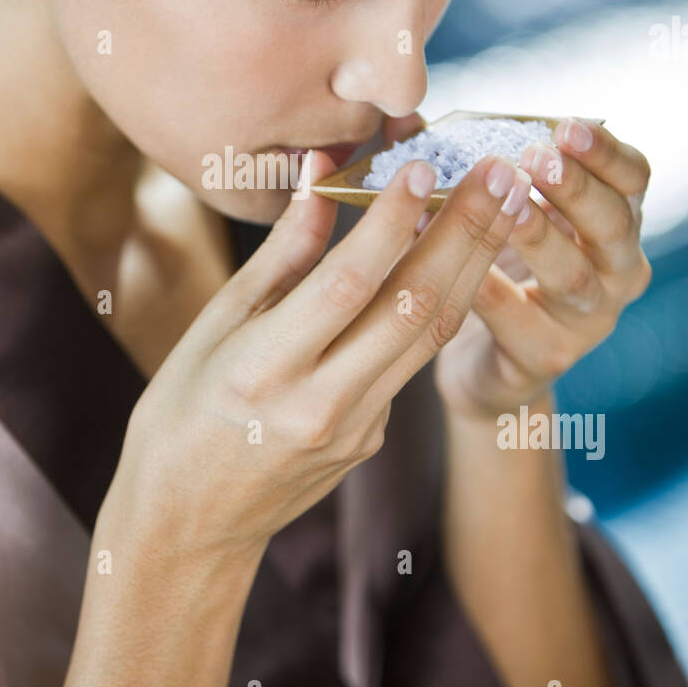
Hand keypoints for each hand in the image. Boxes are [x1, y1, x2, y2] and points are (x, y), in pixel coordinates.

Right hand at [100, 145, 530, 567]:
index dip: (391, 221)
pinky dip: (442, 302)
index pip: (347, 284)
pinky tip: (461, 258)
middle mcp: (320, 404)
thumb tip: (323, 174)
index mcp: (264, 370)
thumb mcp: (213, 327)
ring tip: (505, 203)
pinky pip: (413, 361)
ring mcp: (356, 428)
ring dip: (476, 264)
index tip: (425, 164)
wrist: (188, 523)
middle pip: (412, 306)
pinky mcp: (374, 439)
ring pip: (432, 335)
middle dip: (465, 232)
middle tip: (501, 170)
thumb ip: (281, 254)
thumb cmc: (182, 412)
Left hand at [433, 118, 651, 419]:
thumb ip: (463, 162)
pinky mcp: (545, 356)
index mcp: (612, 221)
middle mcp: (616, 271)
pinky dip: (481, 284)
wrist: (485, 360)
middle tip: (537, 159)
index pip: (633, 179)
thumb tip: (404, 117)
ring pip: (571, 277)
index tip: (565, 125)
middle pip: (613, 225)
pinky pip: (515, 319)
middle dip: (576, 189)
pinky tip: (444, 258)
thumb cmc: (496, 267)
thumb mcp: (498, 211)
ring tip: (507, 205)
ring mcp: (587, 320)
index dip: (605, 152)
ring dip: (538, 237)